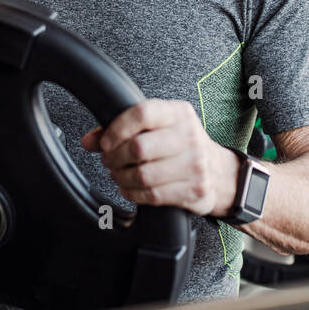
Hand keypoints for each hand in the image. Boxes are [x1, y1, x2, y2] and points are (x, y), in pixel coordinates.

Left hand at [82, 99, 240, 216]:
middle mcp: (189, 136)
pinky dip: (133, 193)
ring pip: (143, 175)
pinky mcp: (194, 190)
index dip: (117, 128)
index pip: (143, 113)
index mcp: (179, 113)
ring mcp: (194, 165)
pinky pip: (152, 196)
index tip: (105, 142)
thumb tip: (89, 141)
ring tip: (118, 175)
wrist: (220, 172)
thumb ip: (122, 129)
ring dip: (121, 178)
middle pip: (139, 148)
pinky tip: (129, 188)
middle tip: (109, 161)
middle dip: (115, 158)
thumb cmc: (181, 145)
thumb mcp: (158, 127)